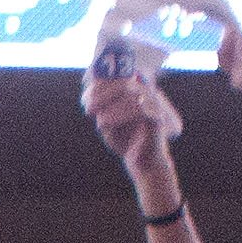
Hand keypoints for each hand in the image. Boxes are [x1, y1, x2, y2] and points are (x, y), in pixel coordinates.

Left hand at [81, 68, 185, 199]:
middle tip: (89, 108)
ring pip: (130, 96)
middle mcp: (147, 94)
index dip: (99, 86)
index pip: (118, 79)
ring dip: (110, 107)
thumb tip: (89, 94)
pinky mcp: (157, 118)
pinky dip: (119, 115)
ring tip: (98, 120)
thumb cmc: (125, 141)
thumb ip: (101, 107)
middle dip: (102, 94)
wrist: (144, 163)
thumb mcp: (108, 122)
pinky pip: (139, 110)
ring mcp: (154, 105)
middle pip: (124, 84)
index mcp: (136, 92)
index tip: (84, 100)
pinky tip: (105, 122)